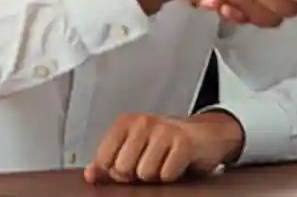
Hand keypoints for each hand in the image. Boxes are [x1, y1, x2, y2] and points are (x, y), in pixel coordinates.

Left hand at [83, 112, 243, 184]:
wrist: (206, 135)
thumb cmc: (167, 142)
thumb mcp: (134, 148)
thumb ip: (109, 161)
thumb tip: (90, 174)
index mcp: (126, 122)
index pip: (103, 160)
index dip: (115, 171)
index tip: (129, 164)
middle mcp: (143, 122)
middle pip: (122, 169)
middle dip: (136, 174)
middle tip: (151, 162)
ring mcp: (163, 130)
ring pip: (144, 173)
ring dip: (156, 175)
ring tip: (165, 161)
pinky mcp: (183, 142)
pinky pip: (166, 174)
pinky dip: (172, 175)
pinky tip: (178, 162)